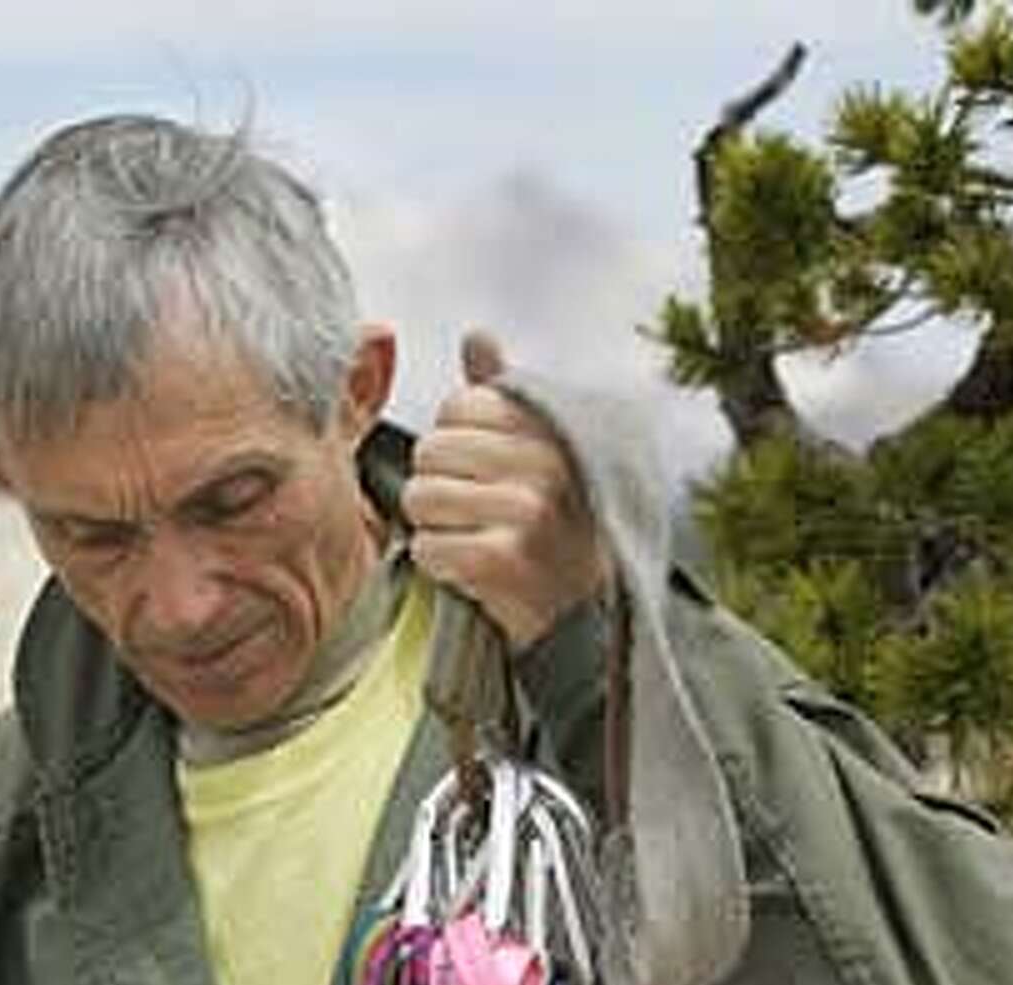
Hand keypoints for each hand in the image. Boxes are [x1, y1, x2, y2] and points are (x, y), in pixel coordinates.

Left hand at [404, 331, 606, 651]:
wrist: (591, 621)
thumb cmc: (556, 530)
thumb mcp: (543, 453)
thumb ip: (505, 395)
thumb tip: (477, 337)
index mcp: (550, 428)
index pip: (457, 407)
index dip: (453, 444)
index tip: (480, 476)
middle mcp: (542, 463)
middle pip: (430, 451)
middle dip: (437, 487)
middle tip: (472, 516)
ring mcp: (525, 511)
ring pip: (421, 498)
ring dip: (433, 528)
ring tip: (471, 542)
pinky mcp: (503, 560)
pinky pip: (428, 548)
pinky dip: (438, 566)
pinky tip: (471, 573)